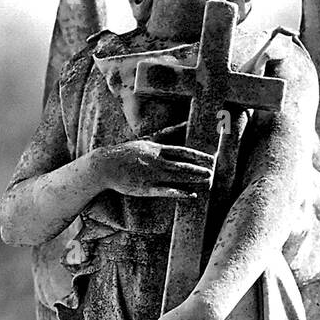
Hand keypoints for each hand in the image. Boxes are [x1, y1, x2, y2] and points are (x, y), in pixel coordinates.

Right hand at [96, 140, 212, 199]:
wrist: (105, 165)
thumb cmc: (126, 152)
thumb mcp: (146, 140)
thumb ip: (165, 134)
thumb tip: (183, 124)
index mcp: (156, 148)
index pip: (182, 151)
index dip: (198, 155)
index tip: (211, 158)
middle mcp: (156, 161)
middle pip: (182, 164)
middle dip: (199, 168)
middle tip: (214, 171)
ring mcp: (151, 175)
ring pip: (177, 177)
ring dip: (193, 179)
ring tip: (208, 181)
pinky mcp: (146, 188)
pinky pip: (166, 191)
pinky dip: (180, 192)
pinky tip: (191, 194)